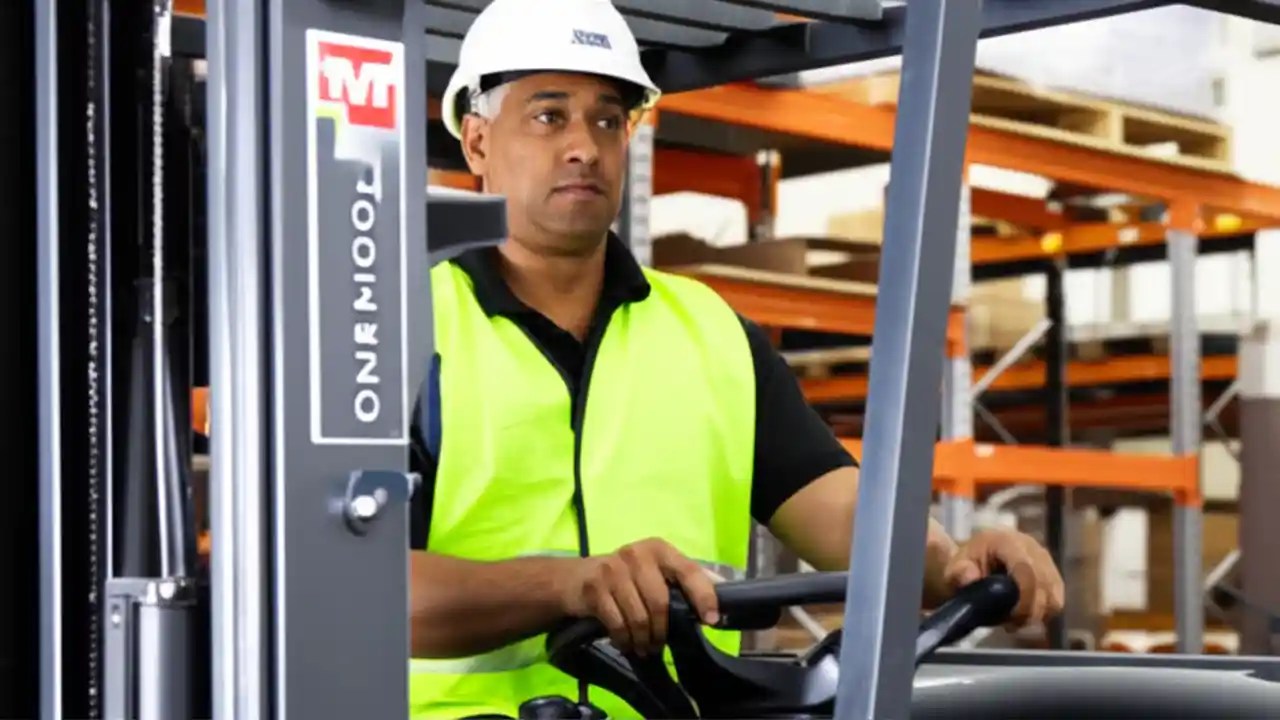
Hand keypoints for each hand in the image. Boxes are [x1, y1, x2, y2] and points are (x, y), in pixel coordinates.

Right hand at [555, 538, 720, 656]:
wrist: (575, 579)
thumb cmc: (625, 577)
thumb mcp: (655, 571)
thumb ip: (685, 578)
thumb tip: (723, 588)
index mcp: (659, 549)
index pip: (688, 571)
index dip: (703, 596)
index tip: (711, 620)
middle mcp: (637, 554)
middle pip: (660, 602)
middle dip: (662, 631)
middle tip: (659, 645)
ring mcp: (613, 569)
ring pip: (639, 617)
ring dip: (643, 639)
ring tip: (643, 647)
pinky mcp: (594, 588)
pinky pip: (617, 624)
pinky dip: (624, 640)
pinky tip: (625, 643)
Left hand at [943, 528, 1064, 628]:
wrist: (974, 562)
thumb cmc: (964, 567)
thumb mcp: (954, 569)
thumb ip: (959, 573)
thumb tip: (970, 578)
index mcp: (1007, 541)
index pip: (1026, 570)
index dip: (1024, 598)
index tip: (1012, 619)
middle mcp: (1032, 546)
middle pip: (1045, 585)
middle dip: (1030, 611)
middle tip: (1010, 625)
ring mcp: (1046, 560)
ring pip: (1054, 595)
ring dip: (1038, 614)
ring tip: (1015, 620)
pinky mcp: (1053, 573)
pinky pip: (1057, 600)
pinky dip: (1044, 612)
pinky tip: (1024, 616)